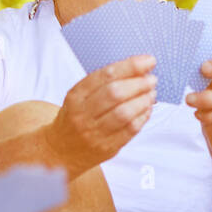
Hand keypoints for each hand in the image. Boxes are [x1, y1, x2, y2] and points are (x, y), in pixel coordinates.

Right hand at [45, 54, 156, 173]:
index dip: (131, 66)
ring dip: (143, 100)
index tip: (148, 61)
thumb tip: (139, 69)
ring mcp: (94, 132)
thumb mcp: (80, 96)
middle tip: (152, 79)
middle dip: (138, 83)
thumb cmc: (76, 118)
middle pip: (115, 94)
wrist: (60, 150)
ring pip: (124, 113)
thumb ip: (105, 83)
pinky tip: (147, 109)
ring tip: (151, 94)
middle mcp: (83, 113)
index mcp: (76, 95)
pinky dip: (143, 117)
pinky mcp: (106, 147)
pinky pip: (129, 130)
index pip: (106, 75)